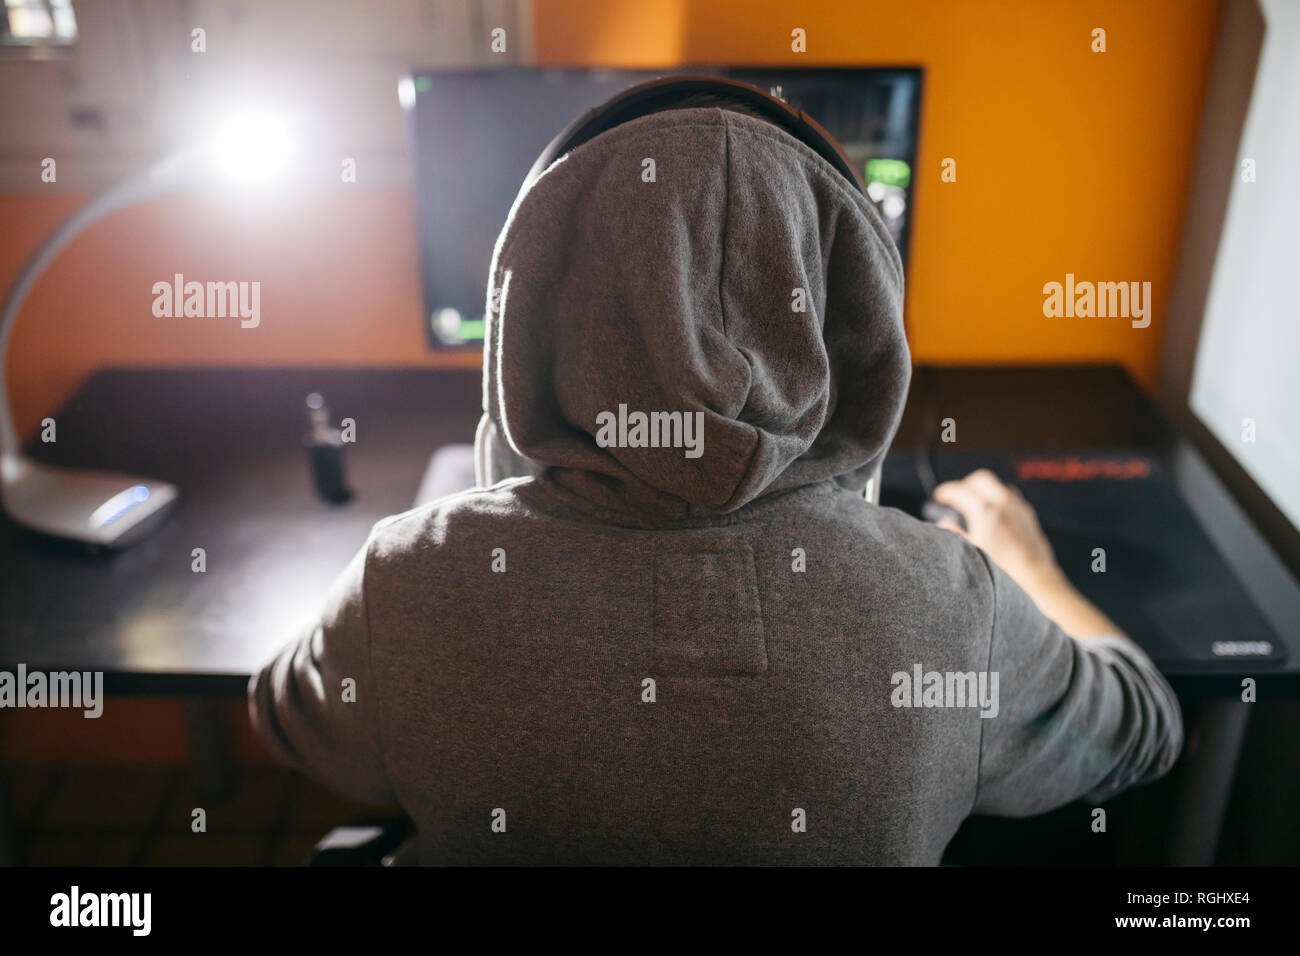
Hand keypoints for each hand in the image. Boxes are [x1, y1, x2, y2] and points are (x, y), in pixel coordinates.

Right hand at [932, 469, 1119, 638]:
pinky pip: (1011, 497)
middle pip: (981, 479)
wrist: (1036, 579)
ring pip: (998, 486)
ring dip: (984, 491)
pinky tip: (995, 515)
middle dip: (966, 484)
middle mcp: (1003, 503)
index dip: (946, 491)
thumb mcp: (971, 552)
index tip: (939, 496)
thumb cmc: (1003, 570)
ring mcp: (1018, 507)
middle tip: (957, 496)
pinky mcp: (1028, 516)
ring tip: (974, 505)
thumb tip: (946, 523)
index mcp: (984, 510)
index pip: (960, 490)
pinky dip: (998, 499)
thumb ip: (955, 534)